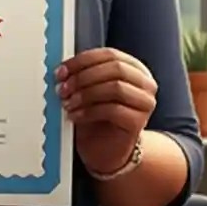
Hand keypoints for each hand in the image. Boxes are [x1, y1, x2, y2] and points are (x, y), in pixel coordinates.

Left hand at [56, 48, 157, 172]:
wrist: (105, 150)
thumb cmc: (96, 118)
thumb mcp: (87, 90)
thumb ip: (81, 75)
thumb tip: (62, 69)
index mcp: (133, 68)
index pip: (110, 55)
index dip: (83, 60)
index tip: (61, 70)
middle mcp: (144, 83)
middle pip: (115, 68)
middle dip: (83, 76)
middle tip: (62, 87)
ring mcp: (145, 103)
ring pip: (115, 87)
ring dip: (85, 93)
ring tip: (67, 103)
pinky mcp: (138, 122)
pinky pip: (113, 110)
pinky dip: (89, 111)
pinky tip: (74, 116)